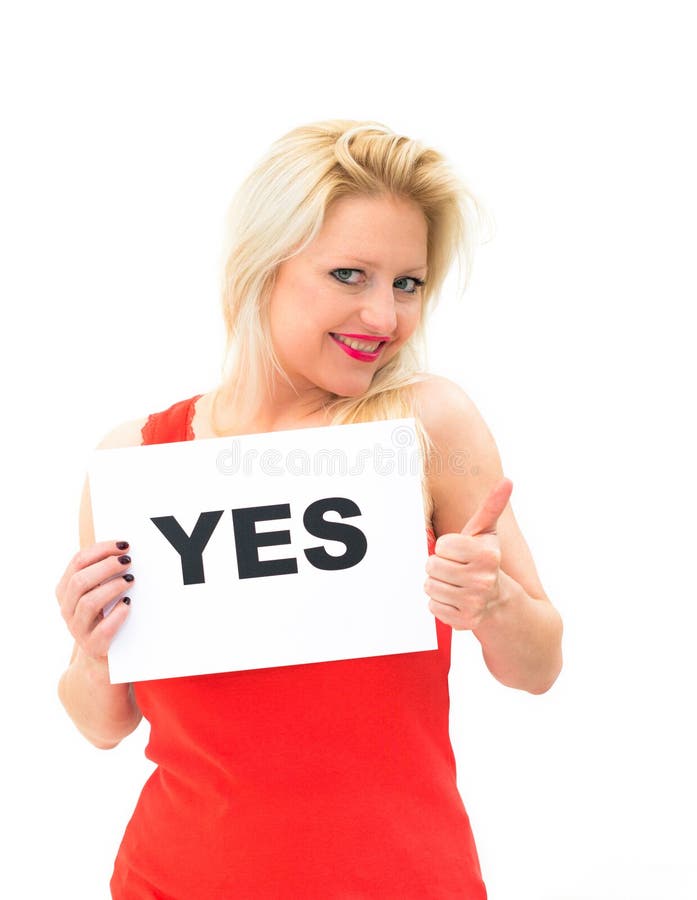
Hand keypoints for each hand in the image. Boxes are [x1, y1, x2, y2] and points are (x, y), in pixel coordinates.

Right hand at [56, 541, 133, 661]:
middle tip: (128, 560)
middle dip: (106, 566)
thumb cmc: (104, 617)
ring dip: (112, 587)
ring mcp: (78, 629)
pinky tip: (128, 605)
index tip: (123, 545)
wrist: (102, 660)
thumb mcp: (97, 593)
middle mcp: (67, 609)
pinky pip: (102, 630)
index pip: (77, 562)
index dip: (100, 550)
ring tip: (130, 580)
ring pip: (89, 603)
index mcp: (65, 590)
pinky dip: (117, 615)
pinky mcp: (93, 646)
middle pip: (80, 581)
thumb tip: (124, 550)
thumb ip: (102, 574)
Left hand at [424, 477, 512, 629]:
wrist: (500, 602)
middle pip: (432, 566)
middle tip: (456, 570)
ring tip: (455, 584)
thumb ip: (492, 507)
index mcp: (487, 555)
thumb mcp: (487, 534)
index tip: (460, 554)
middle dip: (440, 566)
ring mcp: (474, 603)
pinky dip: (440, 603)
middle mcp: (483, 580)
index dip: (447, 548)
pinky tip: (455, 600)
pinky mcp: (464, 622)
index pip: (442, 545)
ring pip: (430, 586)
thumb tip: (507, 480)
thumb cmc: (485, 561)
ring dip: (438, 585)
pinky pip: (433, 606)